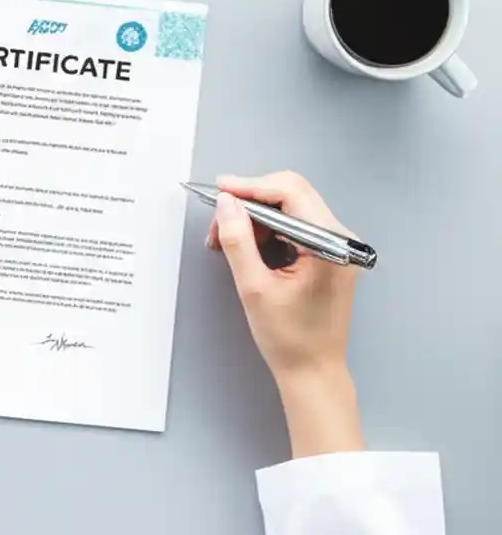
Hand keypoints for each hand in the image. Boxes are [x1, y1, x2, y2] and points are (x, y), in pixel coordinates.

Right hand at [207, 172, 363, 457]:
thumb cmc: (288, 338)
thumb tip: (226, 204)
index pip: (290, 192)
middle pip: (292, 194)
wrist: (313, 371)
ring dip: (256, 219)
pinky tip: (247, 248)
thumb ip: (238, 240)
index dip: (251, 186)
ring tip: (226, 241)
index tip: (220, 191)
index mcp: (330, 244)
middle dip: (250, 203)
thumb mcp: (253, 287)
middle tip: (218, 221)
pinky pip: (295, 226)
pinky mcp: (328, 254)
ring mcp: (337, 246)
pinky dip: (268, 231)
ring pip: (291, 208)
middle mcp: (340, 238)